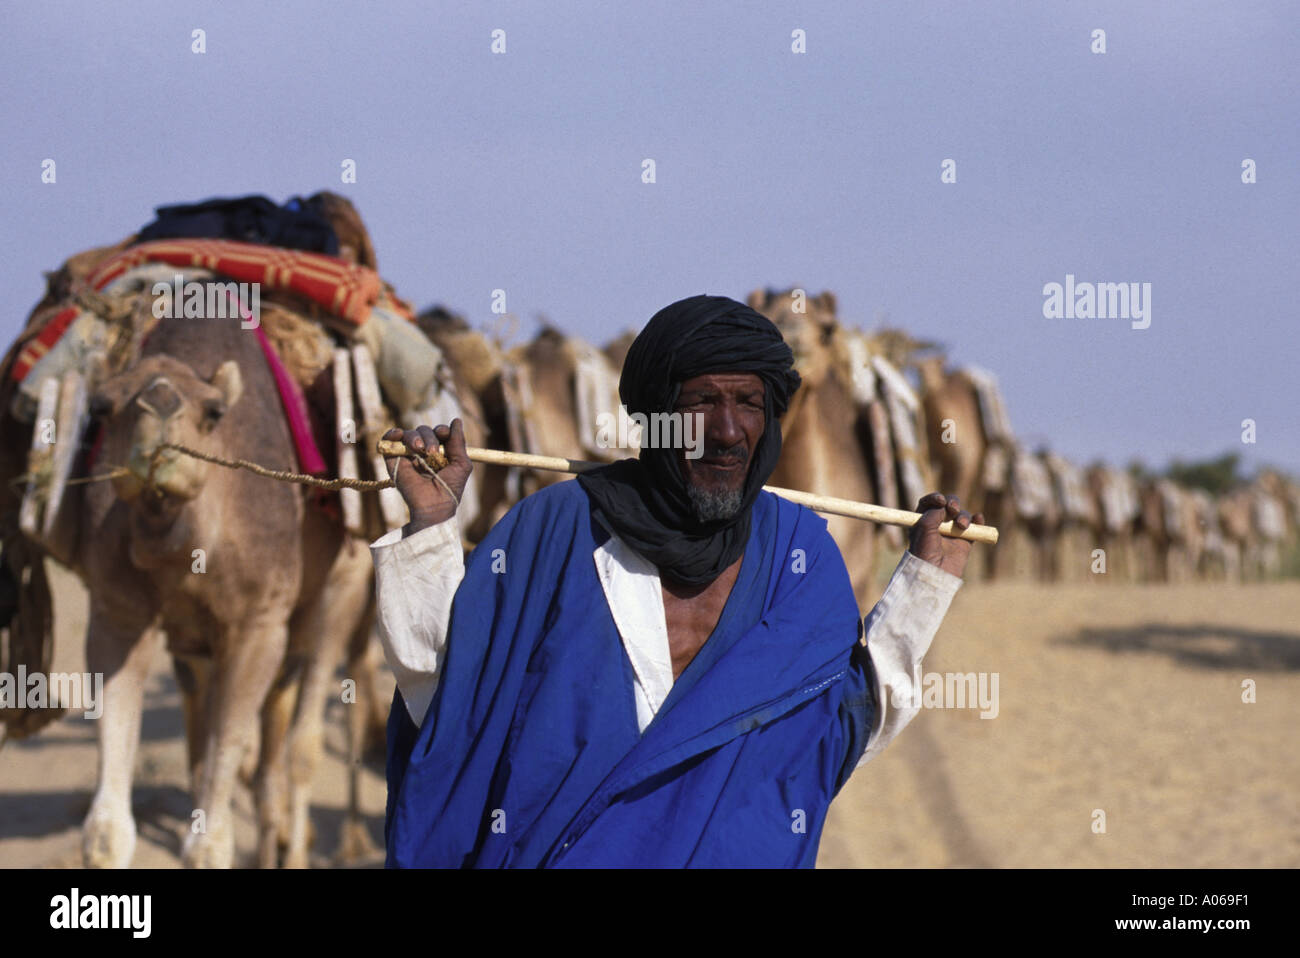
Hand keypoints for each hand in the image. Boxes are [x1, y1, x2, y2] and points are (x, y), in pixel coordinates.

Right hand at [381, 419, 471, 534]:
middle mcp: (423, 452)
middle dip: (429, 437)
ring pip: (408, 434)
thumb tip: (456, 420)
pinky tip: (398, 434)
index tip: (444, 434)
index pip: (438, 432)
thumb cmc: (450, 488)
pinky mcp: (393, 460)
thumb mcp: (461, 463)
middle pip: (423, 431)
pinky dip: (392, 434)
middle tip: (431, 452)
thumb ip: (458, 442)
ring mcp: (407, 455)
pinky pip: (389, 441)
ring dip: (414, 438)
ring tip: (419, 450)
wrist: (434, 505)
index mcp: (439, 452)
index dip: (441, 430)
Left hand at [908, 492, 982, 578]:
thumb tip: (945, 506)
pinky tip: (978, 519)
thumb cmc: (925, 551)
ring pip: (961, 515)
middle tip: (952, 509)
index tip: (940, 500)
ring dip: (963, 516)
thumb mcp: (924, 527)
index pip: (928, 503)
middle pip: (947, 505)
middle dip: (952, 503)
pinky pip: (974, 527)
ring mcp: (951, 533)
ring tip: (961, 525)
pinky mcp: (965, 542)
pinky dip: (978, 521)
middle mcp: (936, 525)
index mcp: (922, 521)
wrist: (935, 574)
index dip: (935, 498)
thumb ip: (934, 512)